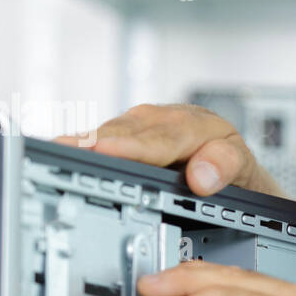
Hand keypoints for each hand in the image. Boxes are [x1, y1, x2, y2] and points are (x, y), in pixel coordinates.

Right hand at [52, 103, 282, 196]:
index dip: (131, 145)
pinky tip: (58, 150)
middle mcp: (164, 120)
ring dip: (83, 141)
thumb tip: (201, 176)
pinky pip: (103, 138)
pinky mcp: (127, 135)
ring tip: (52, 148)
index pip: (160, 138)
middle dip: (95, 139)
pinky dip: (82, 145)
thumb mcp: (243, 168)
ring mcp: (143, 126)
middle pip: (126, 131)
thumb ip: (226, 167)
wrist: (233, 166)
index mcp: (196, 125)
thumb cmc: (234, 166)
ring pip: (110, 132)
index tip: (106, 149)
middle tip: (62, 148)